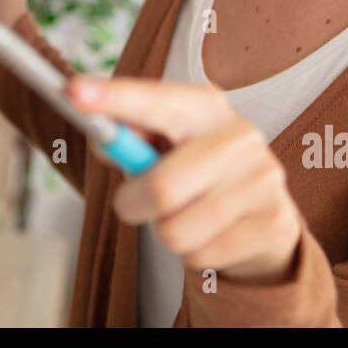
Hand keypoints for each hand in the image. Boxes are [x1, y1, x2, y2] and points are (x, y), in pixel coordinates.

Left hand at [69, 75, 302, 283]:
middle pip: (160, 188)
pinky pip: (202, 256)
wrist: (262, 213)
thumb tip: (102, 137)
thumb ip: (128, 139)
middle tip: (137, 203)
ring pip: (176, 230)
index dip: (114, 98)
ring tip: (184, 216)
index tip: (73, 91)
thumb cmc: (195, 173)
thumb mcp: (162, 147)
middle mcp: (239, 135)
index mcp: (204, 106)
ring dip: (165, 232)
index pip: (153, 100)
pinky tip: (211, 233)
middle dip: (133, 205)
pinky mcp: (275, 222)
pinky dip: (193, 253)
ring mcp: (262, 178)